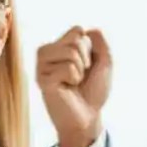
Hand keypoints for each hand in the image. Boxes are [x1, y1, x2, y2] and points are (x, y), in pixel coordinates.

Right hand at [35, 26, 112, 146]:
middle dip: (86, 60)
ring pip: (70, 52)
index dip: (89, 48)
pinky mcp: (41, 79)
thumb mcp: (104, 62)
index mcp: (59, 47)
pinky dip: (73, 78)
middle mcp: (47, 54)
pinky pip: (66, 68)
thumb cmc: (93, 91)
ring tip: (73, 82)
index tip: (87, 65)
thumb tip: (84, 29)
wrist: (88, 116)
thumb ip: (99, 42)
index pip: (76, 31)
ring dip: (79, 70)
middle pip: (75, 41)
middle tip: (81, 76)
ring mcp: (42, 66)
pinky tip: (66, 88)